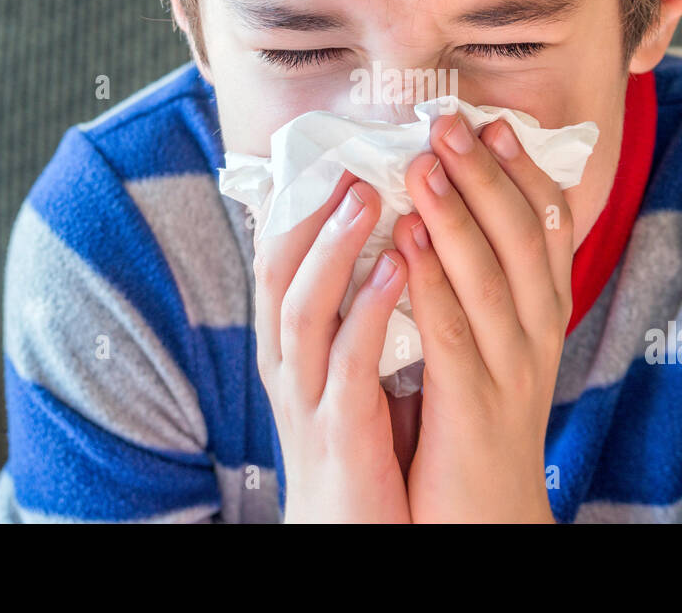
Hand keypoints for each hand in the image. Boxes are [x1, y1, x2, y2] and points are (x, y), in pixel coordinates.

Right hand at [252, 170, 412, 522]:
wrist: (357, 533)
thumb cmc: (363, 442)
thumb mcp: (349, 367)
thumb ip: (356, 309)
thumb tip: (386, 238)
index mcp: (291, 343)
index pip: (279, 258)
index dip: (301, 202)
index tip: (333, 147)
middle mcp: (286, 362)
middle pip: (278, 270)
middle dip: (309, 211)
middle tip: (349, 156)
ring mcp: (306, 397)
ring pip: (302, 307)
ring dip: (334, 247)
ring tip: (371, 195)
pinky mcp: (337, 430)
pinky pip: (348, 360)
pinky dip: (370, 308)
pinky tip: (403, 267)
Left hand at [391, 113, 568, 522]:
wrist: (484, 514)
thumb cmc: (477, 416)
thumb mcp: (494, 341)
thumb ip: (482, 281)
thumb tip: (450, 207)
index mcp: (544, 313)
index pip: (549, 229)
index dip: (524, 174)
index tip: (497, 125)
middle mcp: (539, 334)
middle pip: (523, 239)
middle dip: (487, 176)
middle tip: (451, 124)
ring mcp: (512, 370)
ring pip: (490, 277)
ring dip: (456, 214)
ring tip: (422, 164)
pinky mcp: (475, 406)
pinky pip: (452, 332)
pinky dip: (428, 279)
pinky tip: (403, 239)